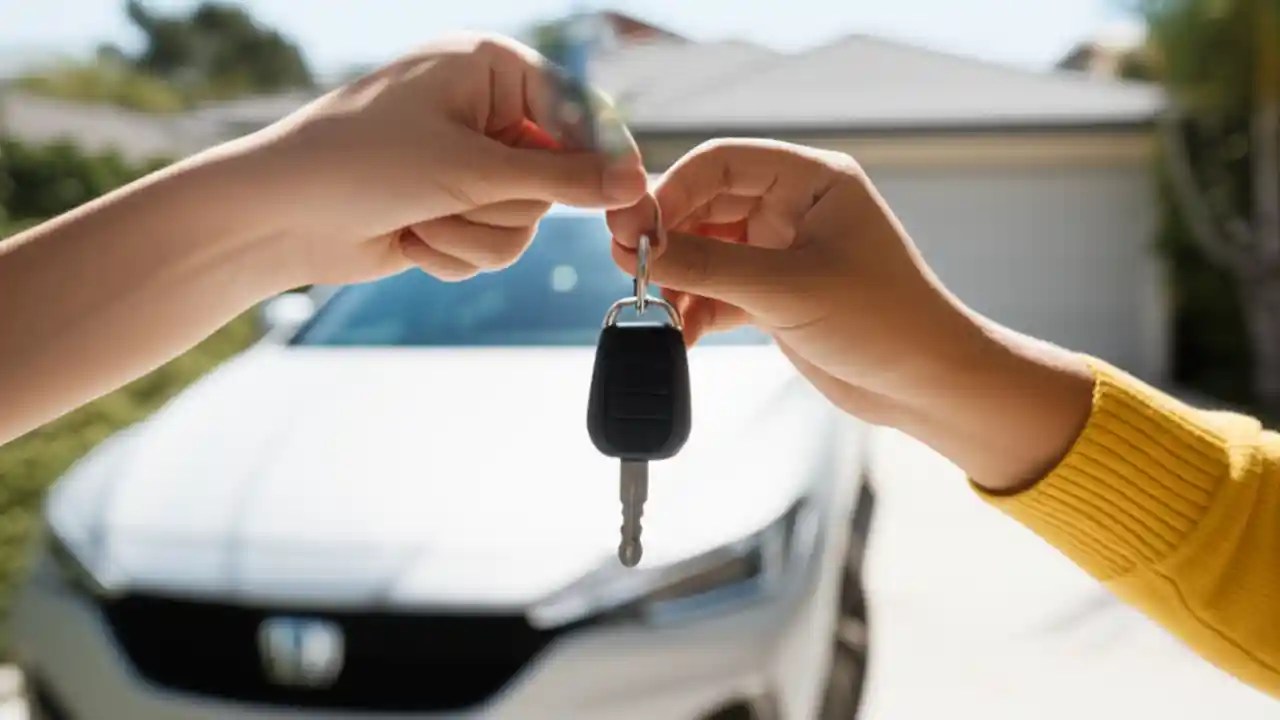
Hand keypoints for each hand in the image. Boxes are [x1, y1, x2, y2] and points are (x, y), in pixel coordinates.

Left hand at [255, 34, 647, 284]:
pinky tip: (408, 238)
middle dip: (501, 206)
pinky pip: (494, 246)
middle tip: (452, 201)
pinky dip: (453, 253)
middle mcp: (486, 111)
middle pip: (556, 180)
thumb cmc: (360, 164)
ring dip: (471, 236)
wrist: (277, 216)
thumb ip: (559, 179)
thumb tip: (632, 182)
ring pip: (525, 223)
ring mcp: (470, 163)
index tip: (634, 203)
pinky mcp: (454, 209)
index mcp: (491, 68)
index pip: (580, 111)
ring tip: (419, 219)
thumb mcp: (468, 169)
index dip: (607, 159)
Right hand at [607, 139, 979, 423]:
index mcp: (810, 180)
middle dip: (668, 236)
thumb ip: (711, 265)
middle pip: (705, 203)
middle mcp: (793, 208)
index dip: (672, 190)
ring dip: (678, 277)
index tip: (637, 228)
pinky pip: (718, 290)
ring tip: (657, 307)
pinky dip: (696, 309)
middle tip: (630, 265)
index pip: (722, 162)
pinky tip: (681, 333)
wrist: (928, 385)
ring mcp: (782, 252)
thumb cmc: (885, 321)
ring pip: (707, 249)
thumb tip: (642, 249)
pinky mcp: (776, 295)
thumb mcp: (789, 288)